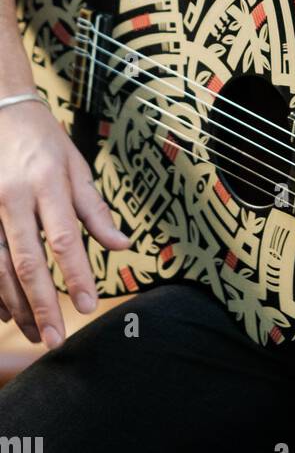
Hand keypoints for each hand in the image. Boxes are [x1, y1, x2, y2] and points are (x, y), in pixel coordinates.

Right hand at [0, 39, 129, 346]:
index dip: (77, 274)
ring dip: (18, 305)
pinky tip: (7, 314)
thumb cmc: (44, 142)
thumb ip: (96, 210)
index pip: (63, 237)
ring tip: (38, 332)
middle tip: (58, 338)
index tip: (90, 305)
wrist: (1, 113)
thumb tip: (123, 246)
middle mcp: (13, 197)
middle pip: (27, 261)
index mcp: (46, 183)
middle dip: (43, 303)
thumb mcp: (76, 167)